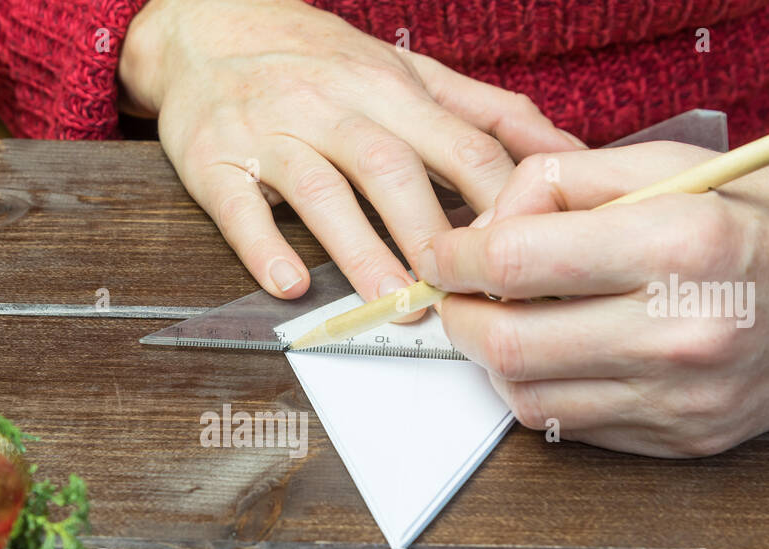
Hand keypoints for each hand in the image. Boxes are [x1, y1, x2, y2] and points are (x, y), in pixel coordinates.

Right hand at [119, 0, 582, 301]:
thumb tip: (564, 151)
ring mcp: (273, 133)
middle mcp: (334, 107)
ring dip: (360, 250)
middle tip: (461, 296)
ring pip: (323, 192)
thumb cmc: (315, 58)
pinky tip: (289, 284)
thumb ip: (484, 112)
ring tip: (391, 300)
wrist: (204, 26)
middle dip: (433, 238)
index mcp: (391, 90)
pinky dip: (263, 247)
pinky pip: (239, 207)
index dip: (499, 204)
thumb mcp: (406, 71)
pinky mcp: (215, 160)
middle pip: (395, 172)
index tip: (524, 258)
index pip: (462, 146)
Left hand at [418, 143, 768, 456]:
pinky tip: (554, 357)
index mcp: (682, 246)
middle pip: (510, 344)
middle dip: (459, 319)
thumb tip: (483, 226)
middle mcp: (684, 331)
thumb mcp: (671, 167)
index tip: (444, 253)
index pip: (520, 262)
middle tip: (457, 297)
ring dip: (494, 363)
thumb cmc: (768, 218)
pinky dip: (542, 393)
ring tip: (504, 323)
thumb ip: (563, 183)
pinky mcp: (685, 440)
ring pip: (530, 400)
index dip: (458, 257)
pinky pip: (575, 429)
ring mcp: (684, 399)